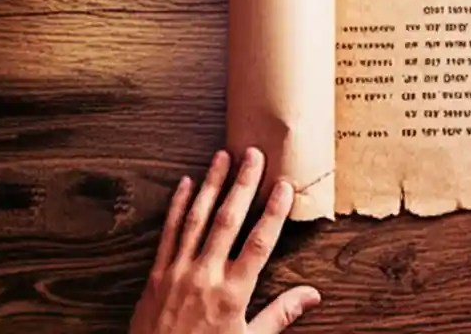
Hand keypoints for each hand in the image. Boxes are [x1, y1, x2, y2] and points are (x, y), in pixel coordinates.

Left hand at [130, 148, 320, 333]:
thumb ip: (280, 315)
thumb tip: (313, 296)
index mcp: (233, 293)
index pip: (259, 243)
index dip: (274, 212)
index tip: (285, 187)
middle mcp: (205, 276)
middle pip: (228, 221)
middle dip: (243, 185)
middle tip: (254, 155)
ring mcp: (178, 272)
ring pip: (197, 219)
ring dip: (211, 185)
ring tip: (222, 157)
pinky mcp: (156, 275)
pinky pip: (169, 233)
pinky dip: (177, 207)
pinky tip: (185, 185)